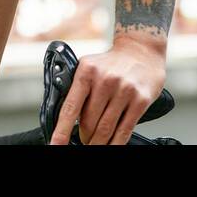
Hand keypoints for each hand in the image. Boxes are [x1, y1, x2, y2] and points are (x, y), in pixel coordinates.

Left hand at [49, 40, 165, 144]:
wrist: (141, 51)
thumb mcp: (89, 67)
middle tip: (84, 140)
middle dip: (84, 137)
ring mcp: (124, 90)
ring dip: (98, 143)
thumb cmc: (112, 63)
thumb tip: (67, 121)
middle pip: (88, 123)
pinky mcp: (140, 100)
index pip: (70, 108)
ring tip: (95, 144)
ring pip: (105, 129)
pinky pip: (124, 130)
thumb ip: (78, 89)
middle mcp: (105, 80)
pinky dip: (116, 143)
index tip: (56, 145)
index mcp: (87, 71)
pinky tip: (111, 145)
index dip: (61, 131)